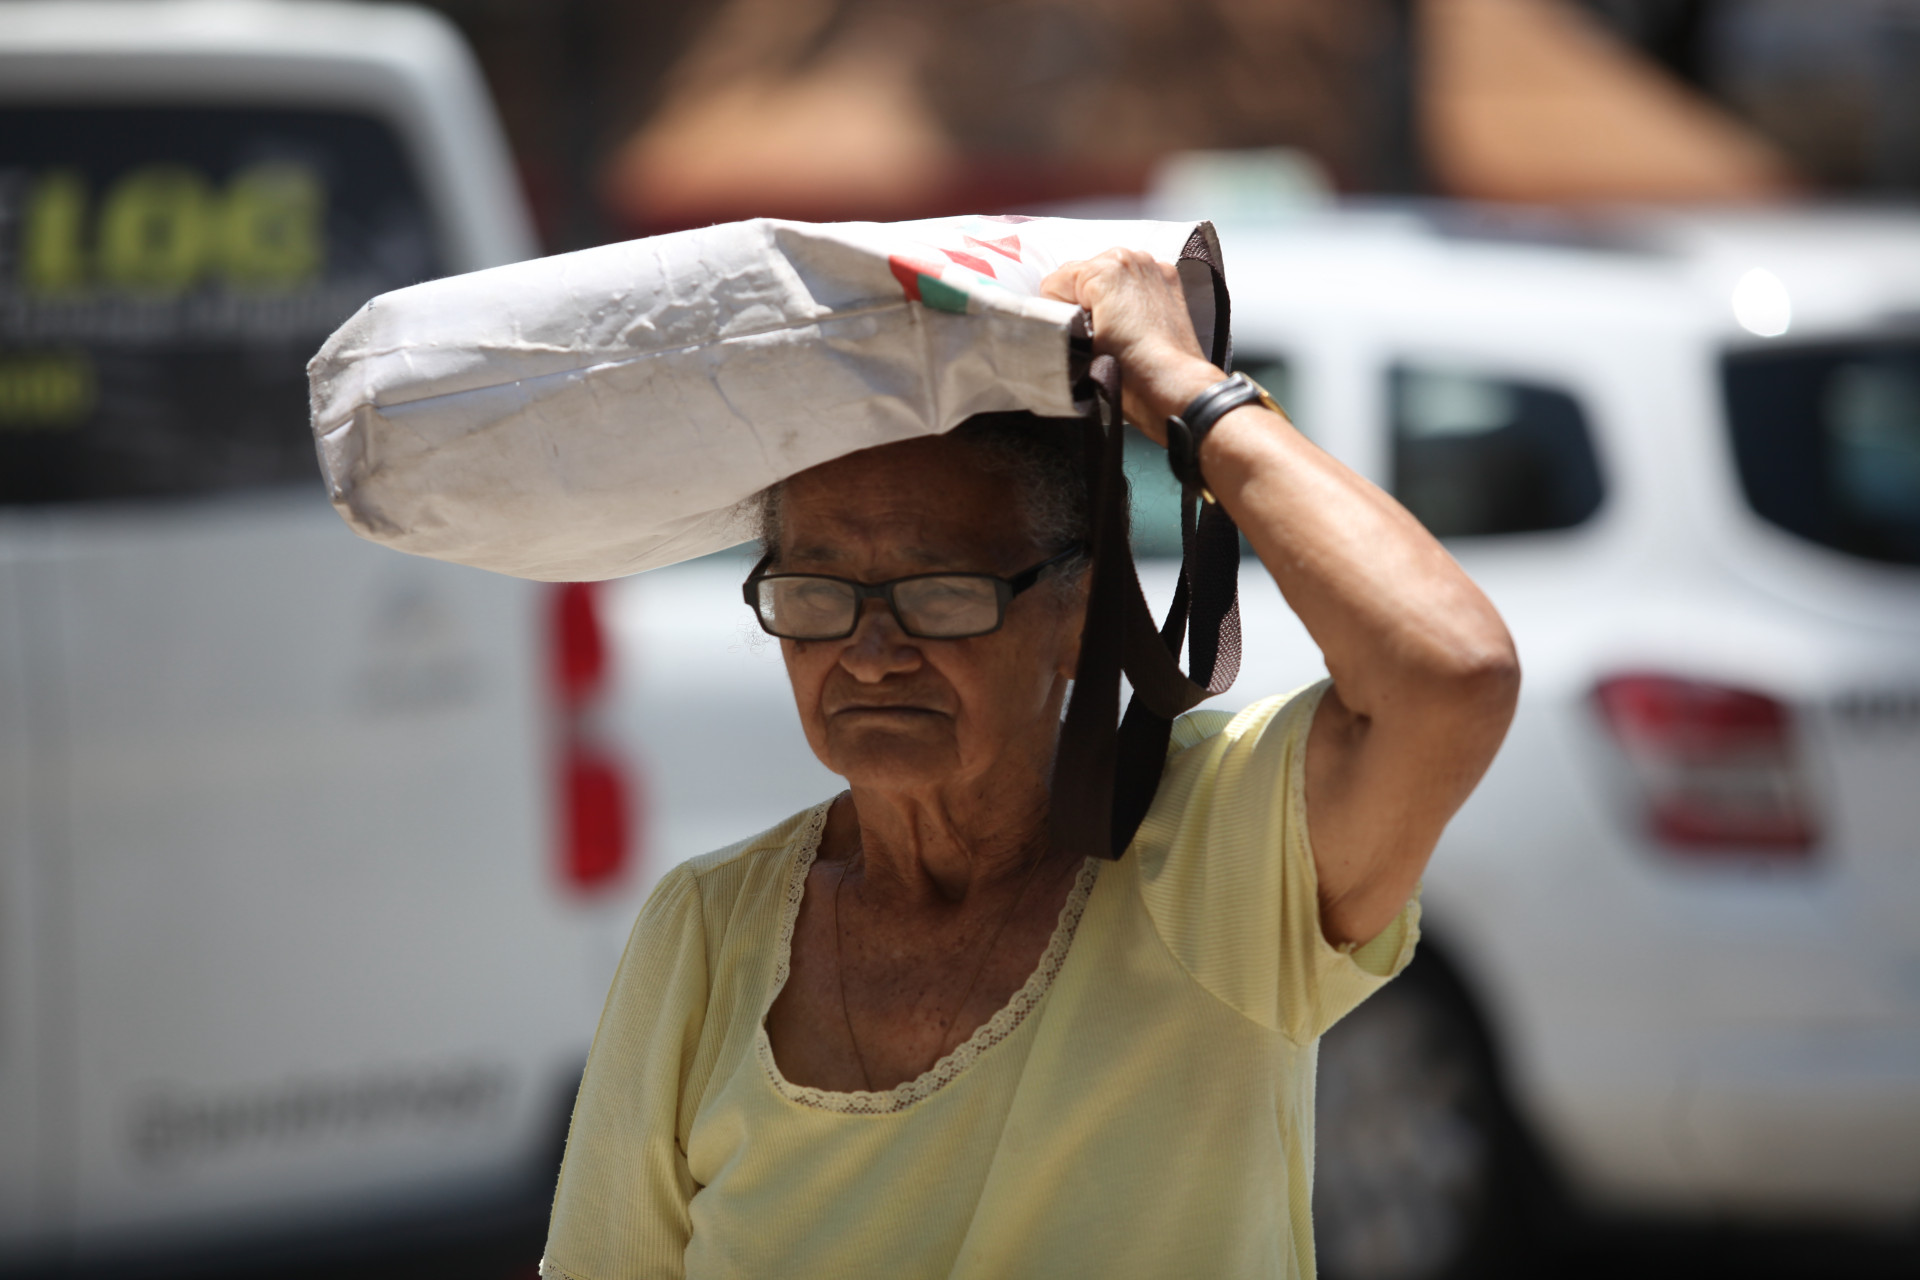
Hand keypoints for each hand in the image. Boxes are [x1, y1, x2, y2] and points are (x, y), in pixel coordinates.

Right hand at [1040, 249, 1222, 444]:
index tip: (1074, 332)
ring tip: (1115, 329)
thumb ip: (1057, 319)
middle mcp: (1130, 258)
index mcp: (1104, 268)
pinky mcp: (1169, 282)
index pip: (1054, 283)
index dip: (1057, 312)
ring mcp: (1153, 267)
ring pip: (1108, 276)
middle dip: (1081, 301)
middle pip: (1082, 275)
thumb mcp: (1077, 344)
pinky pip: (1133, 280)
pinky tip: (1133, 321)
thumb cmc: (1127, 372)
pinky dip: (1128, 296)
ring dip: (1104, 297)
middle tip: (1095, 333)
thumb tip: (1053, 316)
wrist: (1173, 387)